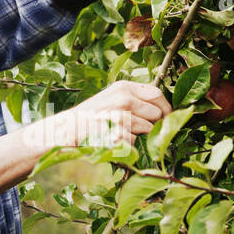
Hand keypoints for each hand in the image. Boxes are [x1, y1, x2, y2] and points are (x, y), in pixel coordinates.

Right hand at [53, 80, 172, 148]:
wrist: (67, 129)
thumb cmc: (93, 116)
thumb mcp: (112, 98)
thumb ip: (135, 98)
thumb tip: (163, 109)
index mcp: (124, 87)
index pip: (157, 94)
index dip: (166, 108)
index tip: (166, 117)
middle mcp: (124, 99)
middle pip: (157, 113)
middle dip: (154, 124)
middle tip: (140, 129)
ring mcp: (121, 116)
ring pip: (148, 129)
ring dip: (138, 136)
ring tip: (120, 132)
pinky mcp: (117, 134)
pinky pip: (135, 143)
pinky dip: (127, 146)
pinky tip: (112, 140)